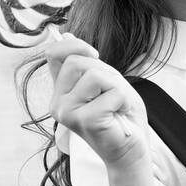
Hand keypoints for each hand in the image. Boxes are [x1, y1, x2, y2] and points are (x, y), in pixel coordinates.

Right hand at [45, 34, 148, 169]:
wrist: (132, 150)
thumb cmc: (121, 117)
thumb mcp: (107, 81)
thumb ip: (89, 63)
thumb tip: (66, 35)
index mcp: (61, 92)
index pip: (53, 54)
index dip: (74, 45)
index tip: (95, 54)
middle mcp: (58, 103)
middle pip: (76, 61)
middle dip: (105, 72)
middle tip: (114, 95)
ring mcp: (67, 113)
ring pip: (94, 75)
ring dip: (116, 87)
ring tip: (117, 106)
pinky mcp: (83, 120)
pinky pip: (111, 92)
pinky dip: (124, 100)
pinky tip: (120, 114)